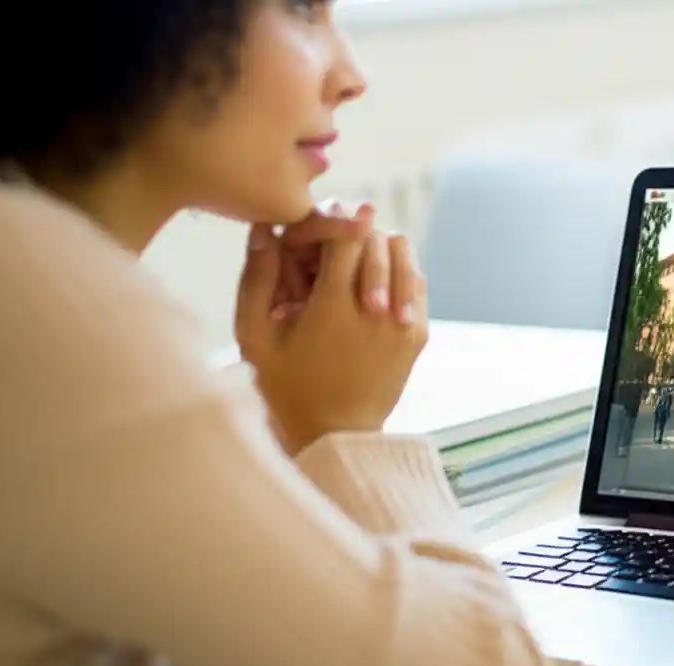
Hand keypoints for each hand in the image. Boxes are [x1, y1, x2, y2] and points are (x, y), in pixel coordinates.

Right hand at [235, 206, 427, 454]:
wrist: (336, 436)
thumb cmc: (286, 388)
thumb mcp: (255, 338)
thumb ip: (256, 279)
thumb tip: (267, 228)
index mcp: (332, 308)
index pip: (345, 233)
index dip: (327, 222)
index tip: (312, 231)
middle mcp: (375, 310)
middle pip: (375, 237)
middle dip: (350, 231)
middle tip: (326, 247)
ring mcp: (403, 322)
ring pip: (403, 251)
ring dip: (376, 244)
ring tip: (350, 260)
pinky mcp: (418, 334)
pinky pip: (417, 280)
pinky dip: (397, 269)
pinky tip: (372, 282)